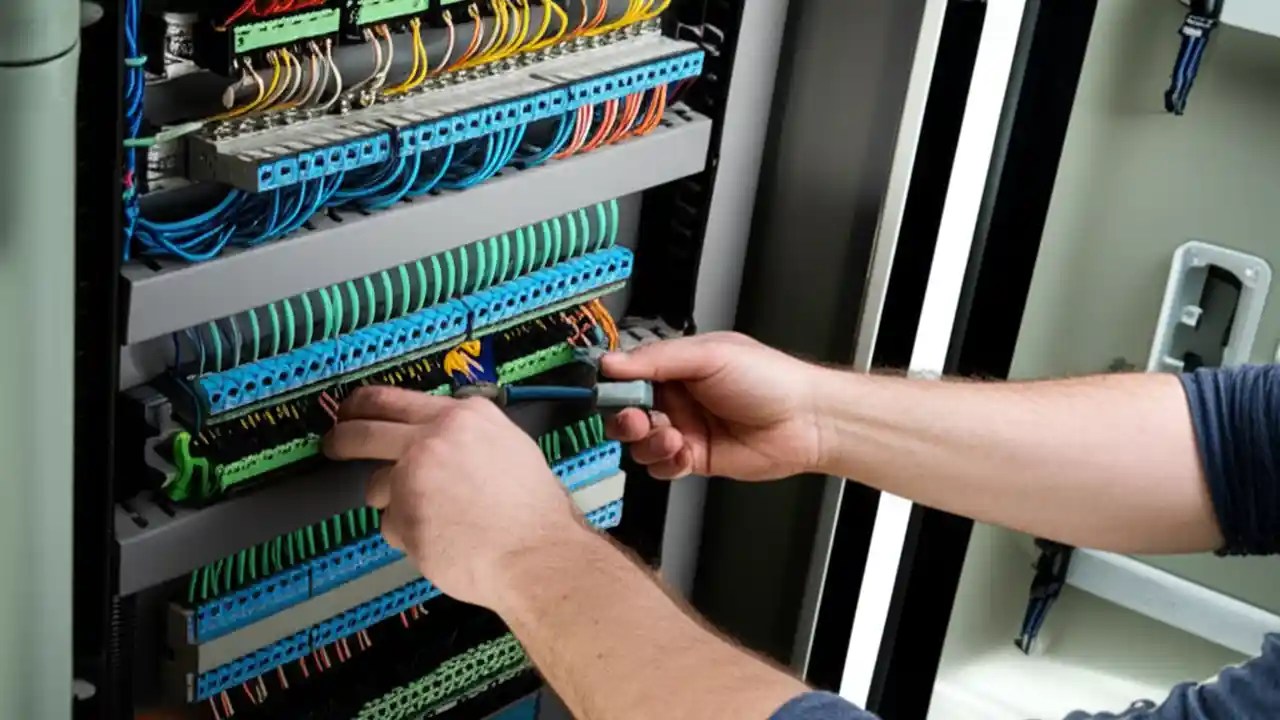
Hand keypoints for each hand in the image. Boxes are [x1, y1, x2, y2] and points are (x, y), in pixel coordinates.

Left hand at [322, 386, 586, 607]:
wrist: (538, 553)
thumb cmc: (533, 510)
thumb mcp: (509, 448)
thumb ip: (467, 437)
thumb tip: (438, 438)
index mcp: (463, 417)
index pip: (394, 399)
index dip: (363, 405)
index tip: (350, 411)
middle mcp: (432, 439)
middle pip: (362, 432)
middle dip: (340, 439)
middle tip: (333, 445)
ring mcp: (413, 478)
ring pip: (377, 486)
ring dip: (394, 502)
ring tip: (437, 519)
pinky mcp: (402, 518)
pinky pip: (392, 525)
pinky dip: (411, 535)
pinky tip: (444, 540)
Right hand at [601, 332, 825, 480]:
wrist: (807, 421)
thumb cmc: (769, 379)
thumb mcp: (709, 356)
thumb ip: (657, 360)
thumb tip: (610, 363)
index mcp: (678, 365)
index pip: (630, 374)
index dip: (614, 385)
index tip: (606, 392)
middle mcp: (678, 397)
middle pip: (628, 411)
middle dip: (624, 418)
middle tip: (634, 419)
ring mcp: (685, 429)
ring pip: (641, 442)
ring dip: (647, 442)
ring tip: (670, 437)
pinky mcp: (695, 458)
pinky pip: (662, 466)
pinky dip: (664, 463)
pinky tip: (681, 453)